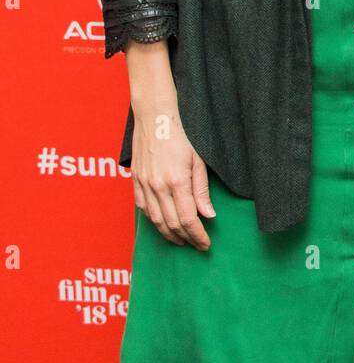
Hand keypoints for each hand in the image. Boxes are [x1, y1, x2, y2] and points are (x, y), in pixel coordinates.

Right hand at [130, 104, 215, 247]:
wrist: (155, 116)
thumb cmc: (181, 134)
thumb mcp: (198, 160)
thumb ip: (202, 190)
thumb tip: (208, 215)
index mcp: (177, 181)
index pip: (188, 220)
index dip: (197, 236)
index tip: (205, 244)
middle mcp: (158, 186)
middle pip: (172, 224)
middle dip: (186, 239)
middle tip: (197, 245)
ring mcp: (144, 184)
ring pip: (156, 220)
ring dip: (169, 234)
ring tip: (182, 240)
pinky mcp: (135, 181)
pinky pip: (144, 209)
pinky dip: (154, 221)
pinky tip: (163, 225)